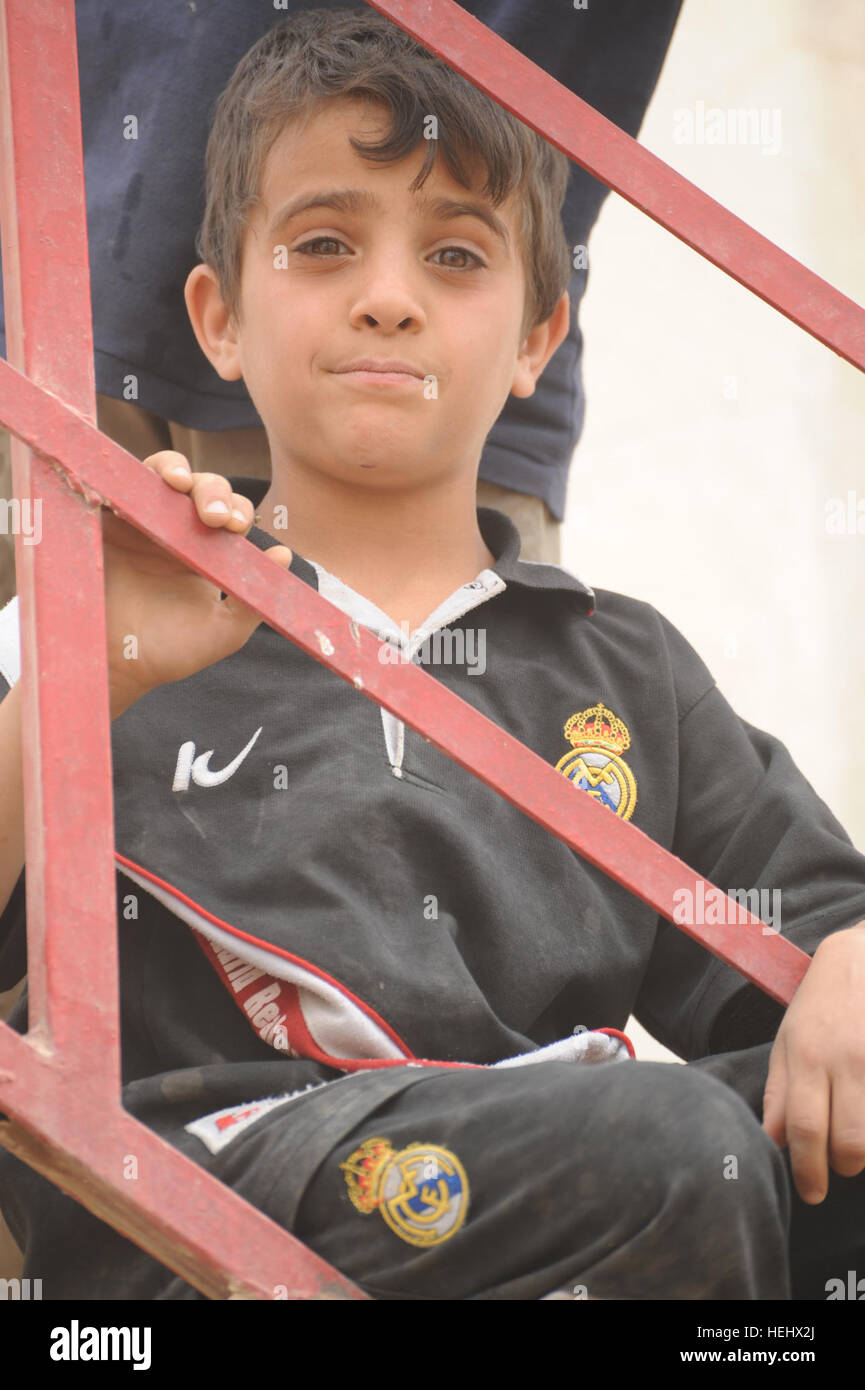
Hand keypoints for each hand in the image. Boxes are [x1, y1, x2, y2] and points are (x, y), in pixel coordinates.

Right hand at [103, 451, 291, 715]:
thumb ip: (255, 600)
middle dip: (213, 491)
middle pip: (201, 487)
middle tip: (215, 517)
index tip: (236, 527)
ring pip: (161, 474)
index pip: (229, 514)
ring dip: (175, 470)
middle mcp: (175, 530)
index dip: (237, 511)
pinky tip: (145, 482)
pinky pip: (116, 484)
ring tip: (181, 483)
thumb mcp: (224, 631)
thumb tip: (285, 555)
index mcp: (206, 551)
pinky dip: (129, 474)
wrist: (115, 666)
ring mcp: (139, 521)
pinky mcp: (104, 520)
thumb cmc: (170, 653)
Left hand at [761, 921, 864, 1202]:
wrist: (862, 959)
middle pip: (848, 1142)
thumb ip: (779, 1091)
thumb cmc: (821, 1004)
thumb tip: (773, 1140)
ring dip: (864, 1154)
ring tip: (855, 1149)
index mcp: (807, 1056)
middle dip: (841, 1168)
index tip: (811, 1192)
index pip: (804, 1129)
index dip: (808, 1170)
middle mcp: (845, 1060)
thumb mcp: (787, 1039)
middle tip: (836, 1170)